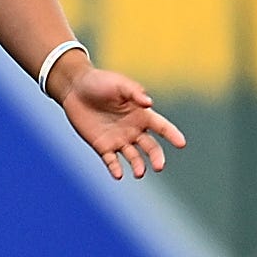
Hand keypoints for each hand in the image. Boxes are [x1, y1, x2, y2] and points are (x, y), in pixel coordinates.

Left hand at [59, 64, 184, 179]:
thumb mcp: (119, 84)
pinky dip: (115, 168)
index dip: (172, 135)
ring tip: (139, 173)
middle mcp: (134, 130)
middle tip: (159, 166)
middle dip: (156, 157)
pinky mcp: (102, 146)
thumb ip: (134, 93)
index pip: (162, 127)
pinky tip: (118, 175)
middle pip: (151, 147)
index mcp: (142, 115)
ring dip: (138, 166)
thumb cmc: (99, 82)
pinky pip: (111, 160)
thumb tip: (148, 103)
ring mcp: (118, 139)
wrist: (74, 88)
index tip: (181, 144)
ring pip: (133, 157)